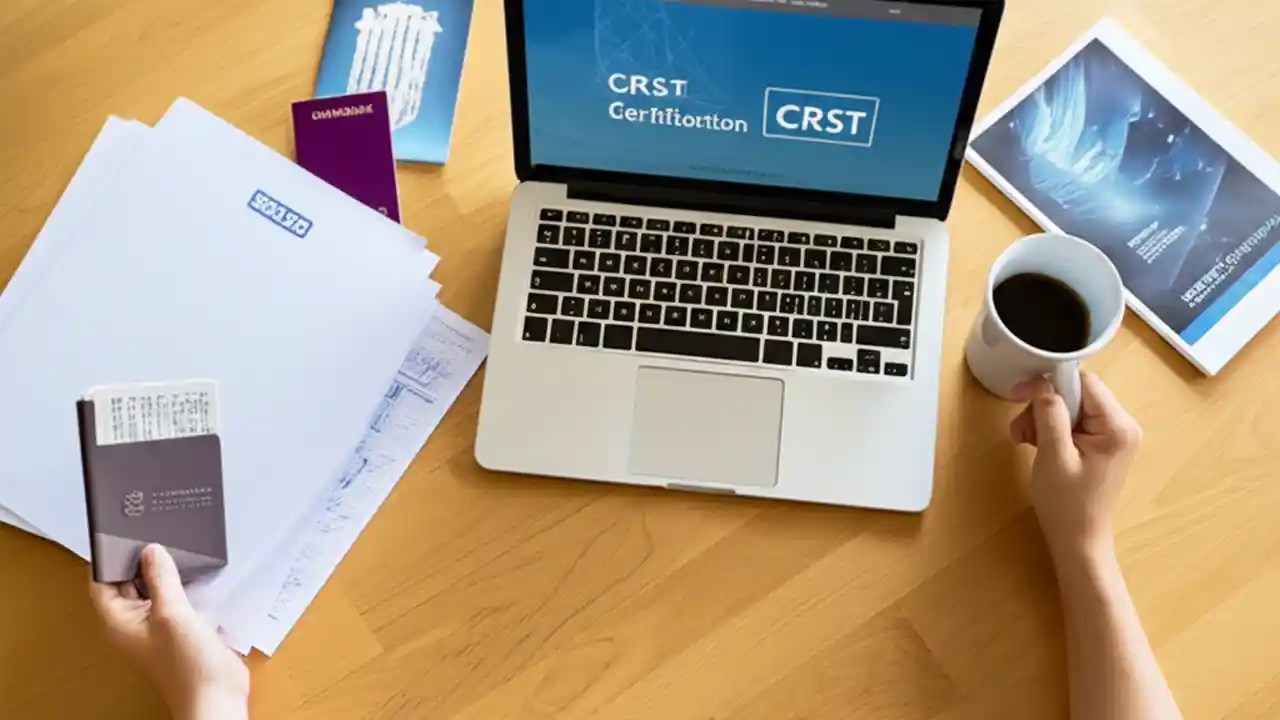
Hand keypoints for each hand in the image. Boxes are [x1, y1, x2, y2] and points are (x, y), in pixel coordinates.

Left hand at [89, 544, 248, 719]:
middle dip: (136, 561)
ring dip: (159, 573)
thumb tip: (151, 550)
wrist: (216, 692)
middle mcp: (133, 623)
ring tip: (171, 550)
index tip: (121, 535)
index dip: (107, 559)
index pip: (101, 583)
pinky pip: (171, 598)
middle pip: (126, 583)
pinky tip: (189, 573)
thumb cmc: (186, 664)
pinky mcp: (177, 628)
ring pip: (150, 589)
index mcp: (119, 622)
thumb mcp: (172, 612)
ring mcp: (155, 626)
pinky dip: (176, 585)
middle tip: (151, 535)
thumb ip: (161, 578)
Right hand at [1009, 372, 1141, 560]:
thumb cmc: (1066, 503)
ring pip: (1071, 407)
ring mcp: (1113, 435)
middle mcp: (1122, 425)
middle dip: (1043, 407)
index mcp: (1117, 427)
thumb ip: (1050, 415)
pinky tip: (1036, 445)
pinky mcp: (1101, 444)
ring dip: (1042, 419)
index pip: (1084, 382)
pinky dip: (1051, 429)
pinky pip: (1073, 423)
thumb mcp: (1053, 456)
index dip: (1050, 383)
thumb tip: (1042, 383)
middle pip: (1076, 394)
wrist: (1078, 540)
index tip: (1020, 395)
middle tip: (1020, 430)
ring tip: (1024, 441)